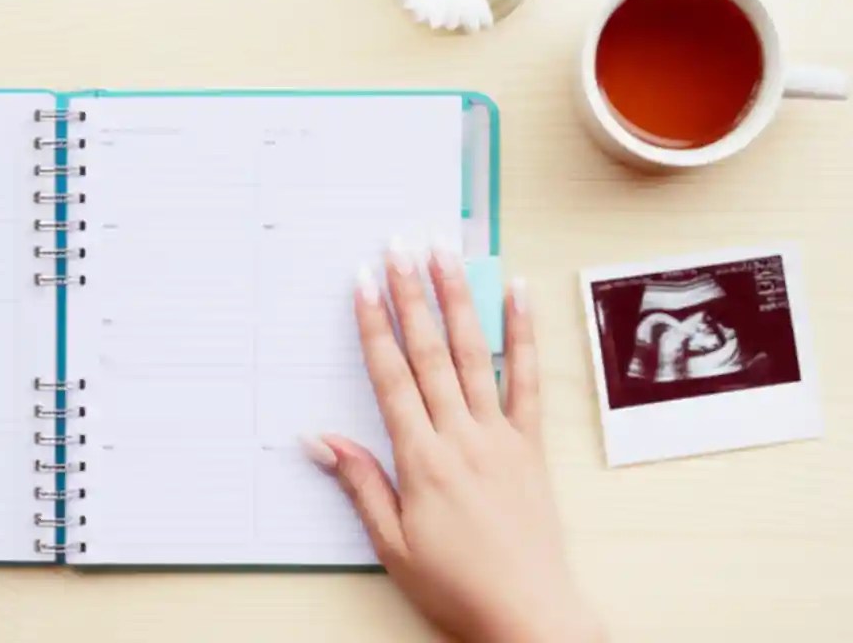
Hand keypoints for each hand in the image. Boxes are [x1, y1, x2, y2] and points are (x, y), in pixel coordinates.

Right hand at [306, 243, 602, 642]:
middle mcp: (461, 437)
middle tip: (399, 246)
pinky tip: (518, 295)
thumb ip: (361, 483)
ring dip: (457, 299)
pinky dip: (524, 334)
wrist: (528, 614)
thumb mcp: (392, 544)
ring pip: (475, 354)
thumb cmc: (456, 586)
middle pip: (430, 353)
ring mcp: (500, 436)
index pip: (391, 377)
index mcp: (421, 460)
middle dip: (410, 294)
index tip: (363, 283)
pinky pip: (528, 380)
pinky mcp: (530, 446)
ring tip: (445, 254)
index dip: (374, 326)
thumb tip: (322, 439)